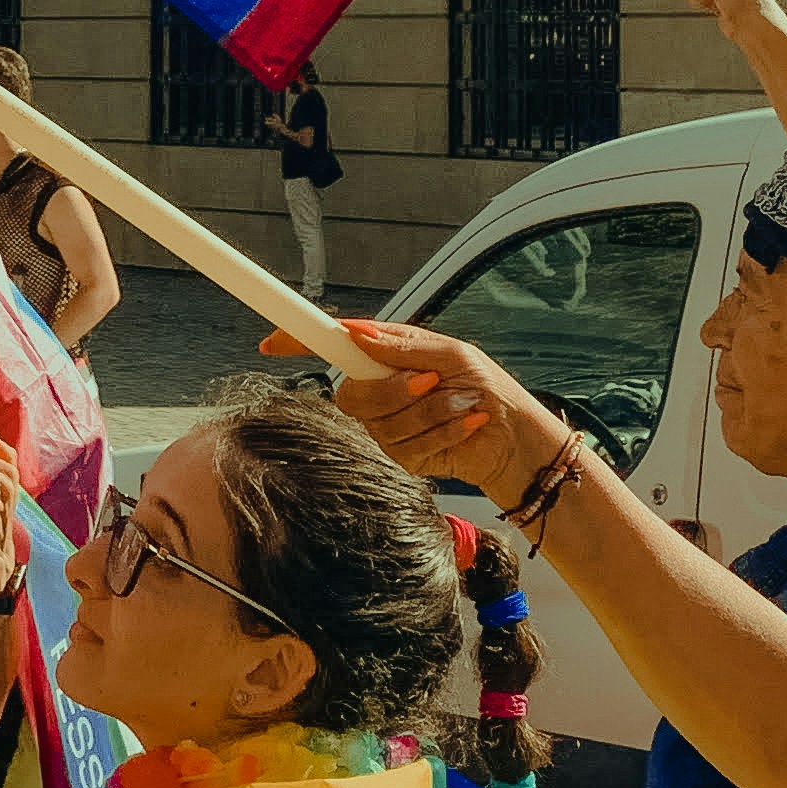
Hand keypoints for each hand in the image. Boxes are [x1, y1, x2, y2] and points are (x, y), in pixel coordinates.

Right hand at [266, 315, 575, 506]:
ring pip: (380, 423)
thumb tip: (358, 332)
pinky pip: (405, 446)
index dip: (298, 341)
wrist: (514, 437)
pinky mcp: (403, 455)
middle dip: (394, 391)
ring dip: (429, 412)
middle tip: (431, 381)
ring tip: (461, 404)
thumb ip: (404, 346)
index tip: (272, 341)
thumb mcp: (452, 354)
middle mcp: (379, 389)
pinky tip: (463, 425)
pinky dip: (441, 431)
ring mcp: (388, 426)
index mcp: (385, 355)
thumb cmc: (488, 386)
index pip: (331, 346)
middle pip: (350, 394)